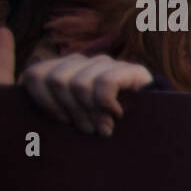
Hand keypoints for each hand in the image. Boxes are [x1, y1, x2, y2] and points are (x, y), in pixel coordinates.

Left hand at [21, 54, 152, 136]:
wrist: (155, 124)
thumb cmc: (107, 126)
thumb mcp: (75, 119)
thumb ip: (57, 112)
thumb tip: (38, 122)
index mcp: (64, 69)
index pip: (35, 75)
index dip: (44, 101)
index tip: (61, 121)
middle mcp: (82, 61)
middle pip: (56, 80)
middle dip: (71, 110)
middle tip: (86, 129)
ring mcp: (106, 64)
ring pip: (79, 84)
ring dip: (90, 112)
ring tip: (102, 128)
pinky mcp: (129, 70)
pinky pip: (105, 84)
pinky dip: (107, 104)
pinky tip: (117, 115)